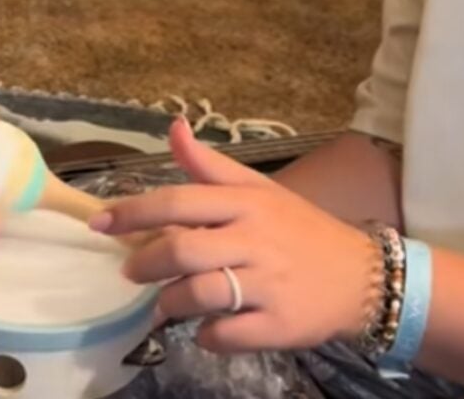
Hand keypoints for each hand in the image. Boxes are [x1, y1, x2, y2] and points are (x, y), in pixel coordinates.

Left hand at [89, 117, 381, 352]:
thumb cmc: (300, 230)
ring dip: (170, 303)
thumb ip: (209, 165)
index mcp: (246, 204)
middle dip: (145, 263)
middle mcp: (256, 240)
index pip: (179, 201)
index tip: (100, 222)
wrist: (363, 277)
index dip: (133, 212)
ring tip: (163, 304)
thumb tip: (173, 127)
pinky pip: (228, 335)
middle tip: (130, 271)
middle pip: (183, 249)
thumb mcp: (259, 189)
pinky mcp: (280, 325)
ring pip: (201, 294)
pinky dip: (208, 336)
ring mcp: (269, 285)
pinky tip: (205, 329)